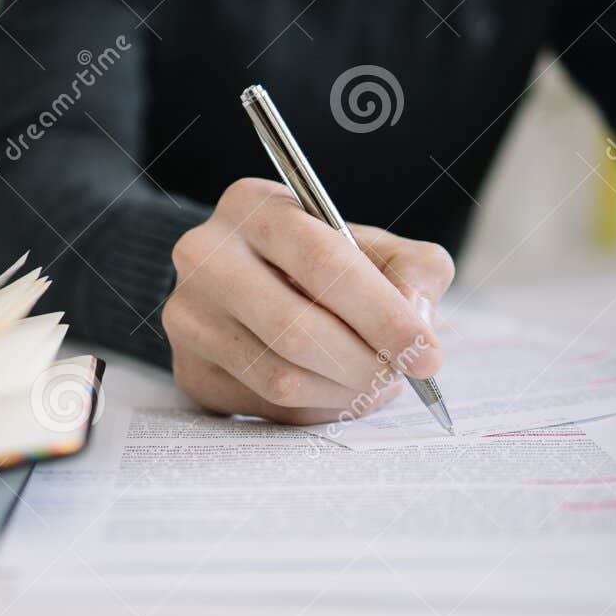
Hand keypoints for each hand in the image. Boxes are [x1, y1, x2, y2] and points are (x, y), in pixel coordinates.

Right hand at [163, 178, 453, 424]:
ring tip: (375, 383)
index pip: (324, 263)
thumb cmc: (322, 264)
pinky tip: (335, 390)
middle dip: (366, 364)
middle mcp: (205, 255)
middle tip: (403, 377)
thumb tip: (415, 323)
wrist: (248, 285)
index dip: (382, 314)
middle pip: (297, 329)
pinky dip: (316, 409)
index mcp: (255, 206)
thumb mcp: (375, 246)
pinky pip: (266, 407)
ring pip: (280, 377)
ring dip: (344, 392)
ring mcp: (189, 316)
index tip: (426, 352)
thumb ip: (415, 269)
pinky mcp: (189, 369)